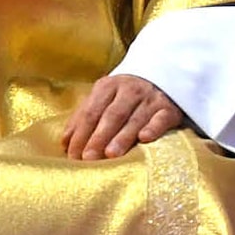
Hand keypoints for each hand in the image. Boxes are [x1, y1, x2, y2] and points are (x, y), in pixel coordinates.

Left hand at [60, 75, 182, 161]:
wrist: (164, 77)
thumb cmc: (125, 97)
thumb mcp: (103, 98)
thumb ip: (83, 117)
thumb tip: (65, 143)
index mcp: (108, 86)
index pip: (91, 111)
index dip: (81, 133)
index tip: (73, 155)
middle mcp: (130, 90)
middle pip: (112, 115)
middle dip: (99, 137)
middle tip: (88, 158)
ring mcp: (151, 99)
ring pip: (136, 118)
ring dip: (123, 136)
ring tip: (111, 155)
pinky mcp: (169, 109)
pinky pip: (161, 118)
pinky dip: (154, 127)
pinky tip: (144, 138)